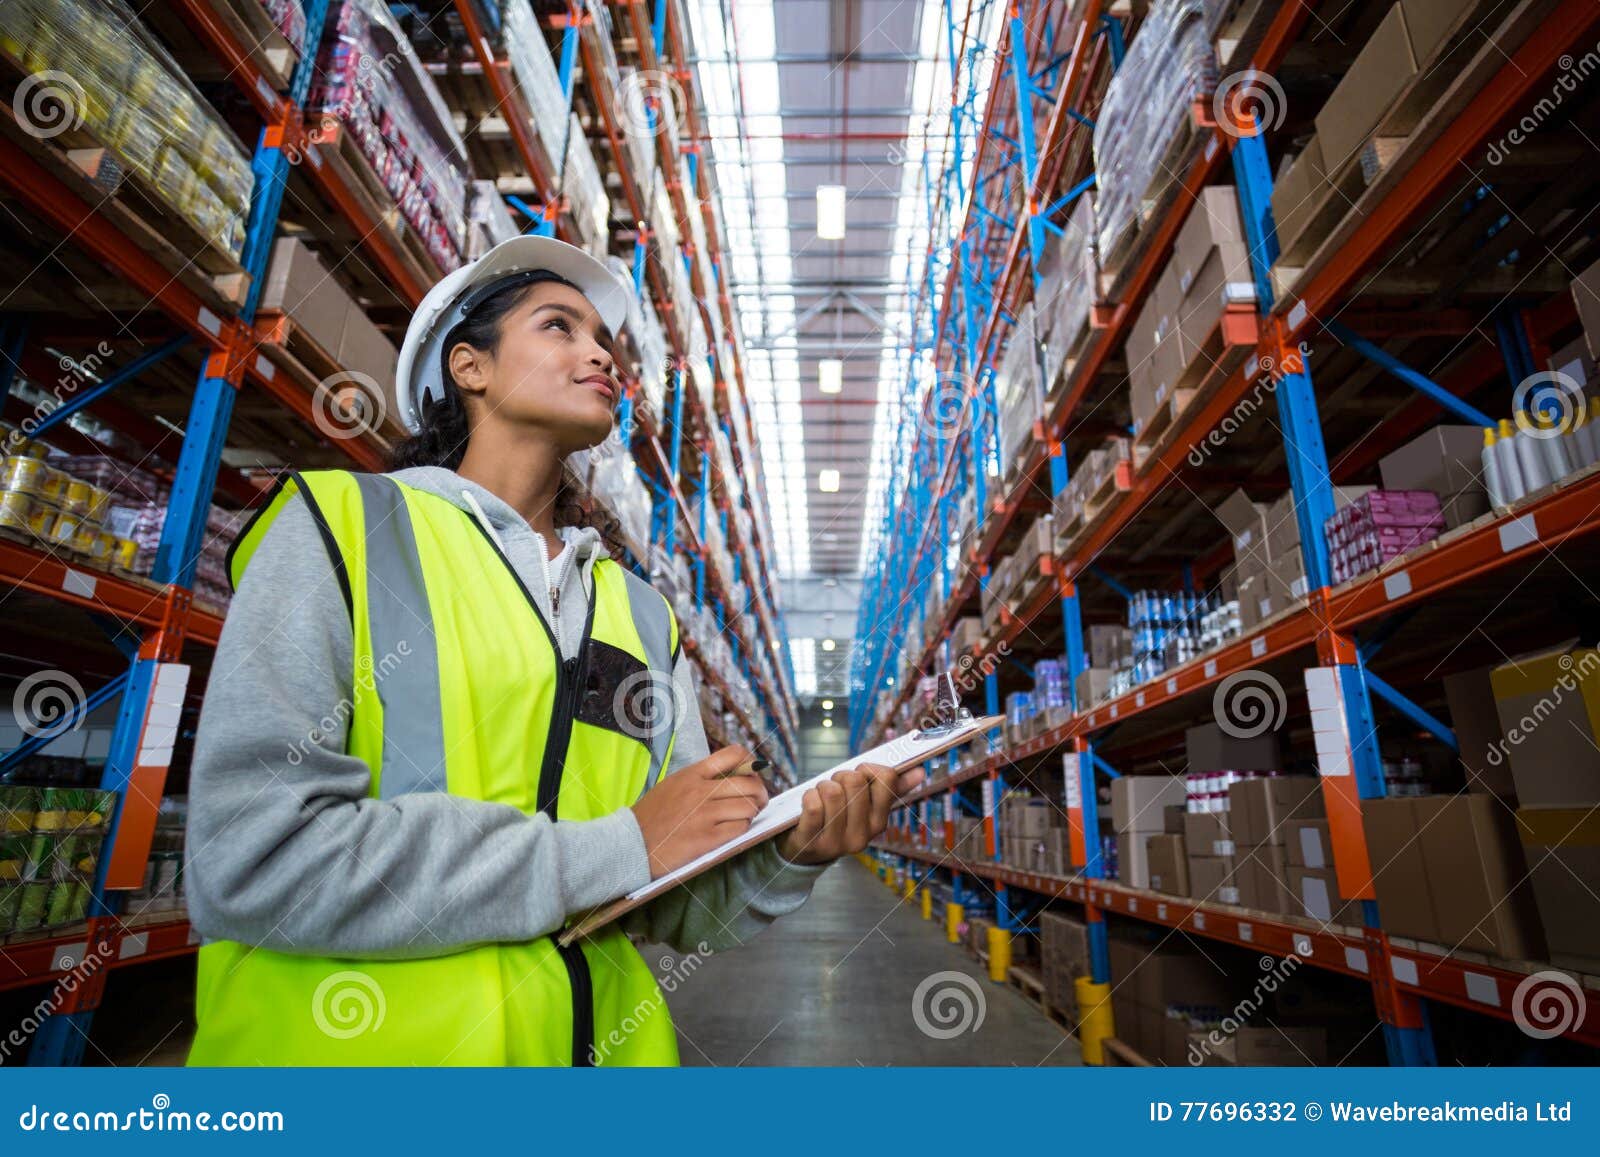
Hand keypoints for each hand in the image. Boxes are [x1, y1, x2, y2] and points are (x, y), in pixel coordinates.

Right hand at [631, 746, 768, 878]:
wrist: (630, 843)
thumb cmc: (650, 816)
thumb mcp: (672, 785)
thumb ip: (699, 779)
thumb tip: (733, 775)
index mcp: (691, 774)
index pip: (734, 754)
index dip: (751, 763)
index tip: (754, 773)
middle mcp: (700, 791)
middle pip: (749, 783)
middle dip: (760, 793)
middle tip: (758, 801)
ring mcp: (703, 814)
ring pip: (748, 806)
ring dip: (751, 813)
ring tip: (743, 818)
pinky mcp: (706, 839)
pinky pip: (739, 829)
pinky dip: (742, 829)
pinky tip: (732, 831)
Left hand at [775, 763, 926, 865]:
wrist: (806, 852)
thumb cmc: (837, 819)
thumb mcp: (864, 806)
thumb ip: (892, 790)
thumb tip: (920, 771)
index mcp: (879, 823)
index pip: (886, 779)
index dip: (869, 768)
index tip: (860, 776)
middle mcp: (862, 836)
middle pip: (854, 780)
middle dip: (840, 777)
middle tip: (835, 789)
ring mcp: (836, 842)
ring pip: (832, 791)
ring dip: (821, 787)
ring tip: (820, 797)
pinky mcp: (811, 841)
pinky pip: (814, 805)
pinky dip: (808, 797)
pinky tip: (808, 804)